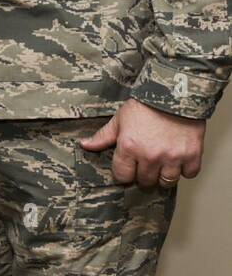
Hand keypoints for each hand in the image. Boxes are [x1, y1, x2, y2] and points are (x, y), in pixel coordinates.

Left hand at [80, 98, 205, 186]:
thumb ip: (103, 136)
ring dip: (164, 175)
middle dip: (144, 174)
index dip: (124, 173)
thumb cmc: (145, 105)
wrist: (173, 93)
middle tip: (146, 163)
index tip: (128, 168)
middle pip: (145, 181)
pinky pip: (189, 174)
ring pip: (167, 182)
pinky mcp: (192, 155)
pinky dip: (186, 169)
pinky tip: (179, 159)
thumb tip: (85, 145)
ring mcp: (172, 157)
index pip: (123, 176)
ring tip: (162, 163)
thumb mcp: (120, 119)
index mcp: (129, 147)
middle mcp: (150, 155)